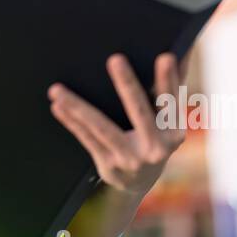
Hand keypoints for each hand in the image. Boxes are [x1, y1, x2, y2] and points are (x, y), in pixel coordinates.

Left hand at [48, 52, 187, 196]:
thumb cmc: (152, 139)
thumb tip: (178, 53)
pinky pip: (87, 139)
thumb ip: (170, 89)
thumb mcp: (167, 121)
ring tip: (58, 90)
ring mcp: (130, 159)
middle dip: (128, 85)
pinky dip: (71, 121)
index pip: (171, 100)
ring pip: (102, 128)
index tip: (166, 57)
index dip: (169, 80)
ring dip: (78, 107)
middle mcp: (155, 147)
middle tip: (115, 59)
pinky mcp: (109, 166)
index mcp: (172, 131)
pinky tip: (57, 106)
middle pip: (139, 112)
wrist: (140, 183)